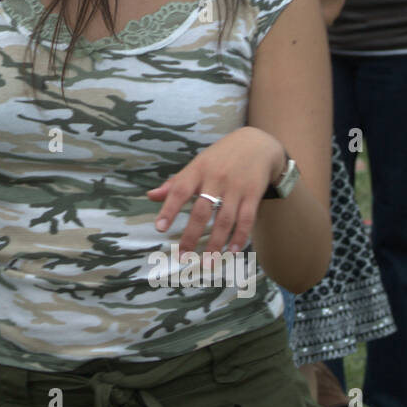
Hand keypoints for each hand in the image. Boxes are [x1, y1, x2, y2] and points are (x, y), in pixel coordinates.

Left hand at [146, 126, 284, 254]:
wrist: (256, 144)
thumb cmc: (219, 158)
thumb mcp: (196, 165)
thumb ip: (174, 183)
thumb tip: (150, 196)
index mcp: (197, 170)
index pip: (179, 190)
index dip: (169, 209)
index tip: (160, 228)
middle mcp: (216, 179)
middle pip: (202, 211)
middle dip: (191, 235)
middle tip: (182, 256)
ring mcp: (236, 187)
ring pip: (224, 220)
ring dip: (216, 243)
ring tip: (207, 262)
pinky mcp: (253, 194)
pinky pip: (246, 219)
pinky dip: (239, 237)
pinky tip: (232, 251)